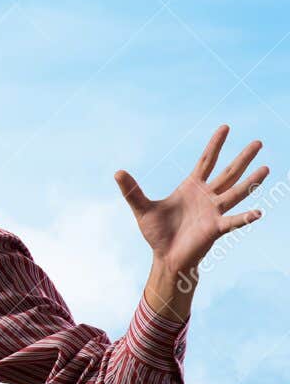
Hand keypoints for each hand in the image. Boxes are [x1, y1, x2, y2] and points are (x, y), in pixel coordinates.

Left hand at [115, 125, 267, 277]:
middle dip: (242, 158)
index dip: (215, 144)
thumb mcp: (141, 208)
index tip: (225, 127)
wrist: (165, 256)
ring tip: (266, 168)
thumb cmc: (157, 232)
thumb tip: (117, 171)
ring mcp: (214, 212)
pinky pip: (233, 222)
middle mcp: (207, 197)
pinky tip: (258, 212)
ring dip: (251, 182)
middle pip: (228, 172)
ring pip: (236, 193)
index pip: (206, 160)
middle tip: (258, 142)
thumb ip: (131, 190)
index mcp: (191, 187)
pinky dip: (245, 217)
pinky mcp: (215, 229)